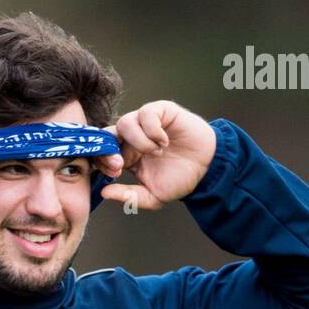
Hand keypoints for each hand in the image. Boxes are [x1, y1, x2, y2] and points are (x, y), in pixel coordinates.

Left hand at [99, 101, 216, 210]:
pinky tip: (164, 143)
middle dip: (108, 151)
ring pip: (125, 123)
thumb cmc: (179, 180)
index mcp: (126, 156)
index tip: (114, 173)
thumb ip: (129, 196)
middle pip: (107, 135)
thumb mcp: (152, 196)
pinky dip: (152, 130)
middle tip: (120, 165)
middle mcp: (132, 138)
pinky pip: (146, 114)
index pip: (103, 153)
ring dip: (137, 142)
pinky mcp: (161, 111)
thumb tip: (104, 192)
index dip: (102, 161)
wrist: (206, 167)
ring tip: (155, 153)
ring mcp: (145, 123)